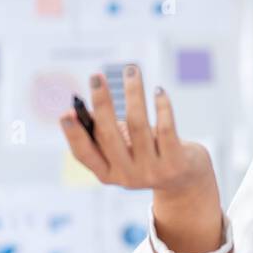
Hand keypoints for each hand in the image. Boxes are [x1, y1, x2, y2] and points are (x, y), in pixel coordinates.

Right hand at [59, 64, 213, 195]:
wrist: (186, 181)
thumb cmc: (148, 155)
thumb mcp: (124, 150)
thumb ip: (104, 133)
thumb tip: (84, 107)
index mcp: (107, 174)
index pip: (84, 155)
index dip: (74, 134)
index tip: (66, 112)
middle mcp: (128, 176)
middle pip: (109, 135)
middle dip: (101, 103)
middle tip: (97, 76)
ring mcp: (152, 172)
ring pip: (138, 125)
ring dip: (133, 93)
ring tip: (132, 71)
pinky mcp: (175, 164)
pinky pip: (165, 128)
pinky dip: (161, 106)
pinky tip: (158, 90)